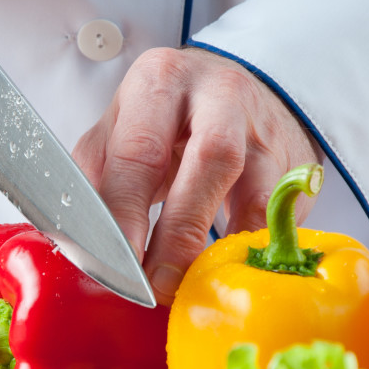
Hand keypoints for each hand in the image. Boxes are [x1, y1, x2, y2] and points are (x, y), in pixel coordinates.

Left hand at [73, 46, 320, 304]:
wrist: (245, 93)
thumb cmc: (170, 121)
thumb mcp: (124, 128)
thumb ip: (97, 175)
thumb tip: (73, 239)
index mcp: (160, 81)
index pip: (140, 150)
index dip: (126, 212)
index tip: (115, 261)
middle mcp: (219, 94)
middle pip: (210, 160)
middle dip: (180, 232)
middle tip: (156, 284)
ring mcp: (265, 130)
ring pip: (256, 192)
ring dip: (222, 248)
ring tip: (192, 287)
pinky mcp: (296, 165)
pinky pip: (280, 217)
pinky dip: (253, 250)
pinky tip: (229, 274)